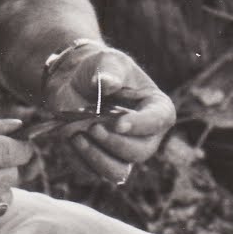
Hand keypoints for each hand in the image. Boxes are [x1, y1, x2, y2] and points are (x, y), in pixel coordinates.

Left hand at [45, 45, 174, 184]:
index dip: (140, 125)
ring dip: (97, 157)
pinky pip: (97, 172)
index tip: (118, 123)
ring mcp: (126, 151)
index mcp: (157, 107)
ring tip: (79, 135)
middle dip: (114, 143)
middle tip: (92, 127)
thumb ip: (109, 71)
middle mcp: (147, 134)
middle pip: (140, 151)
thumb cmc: (99, 68)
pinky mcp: (105, 161)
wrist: (75, 81)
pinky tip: (73, 138)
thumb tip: (107, 83)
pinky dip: (83, 159)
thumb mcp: (106, 61)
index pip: (159, 121)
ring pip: (119, 171)